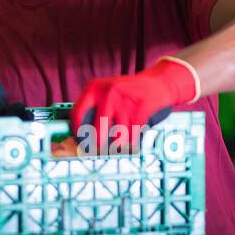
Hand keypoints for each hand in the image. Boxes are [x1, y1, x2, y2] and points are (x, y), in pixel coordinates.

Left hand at [70, 58, 195, 152]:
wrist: (157, 82)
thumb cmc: (128, 91)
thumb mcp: (107, 91)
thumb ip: (94, 107)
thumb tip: (80, 135)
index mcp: (94, 88)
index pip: (78, 114)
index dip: (77, 133)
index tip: (80, 142)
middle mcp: (107, 93)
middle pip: (97, 133)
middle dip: (99, 147)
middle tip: (100, 151)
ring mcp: (124, 101)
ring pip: (117, 139)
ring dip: (118, 147)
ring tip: (118, 146)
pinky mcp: (140, 109)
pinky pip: (132, 137)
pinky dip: (132, 143)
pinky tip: (131, 141)